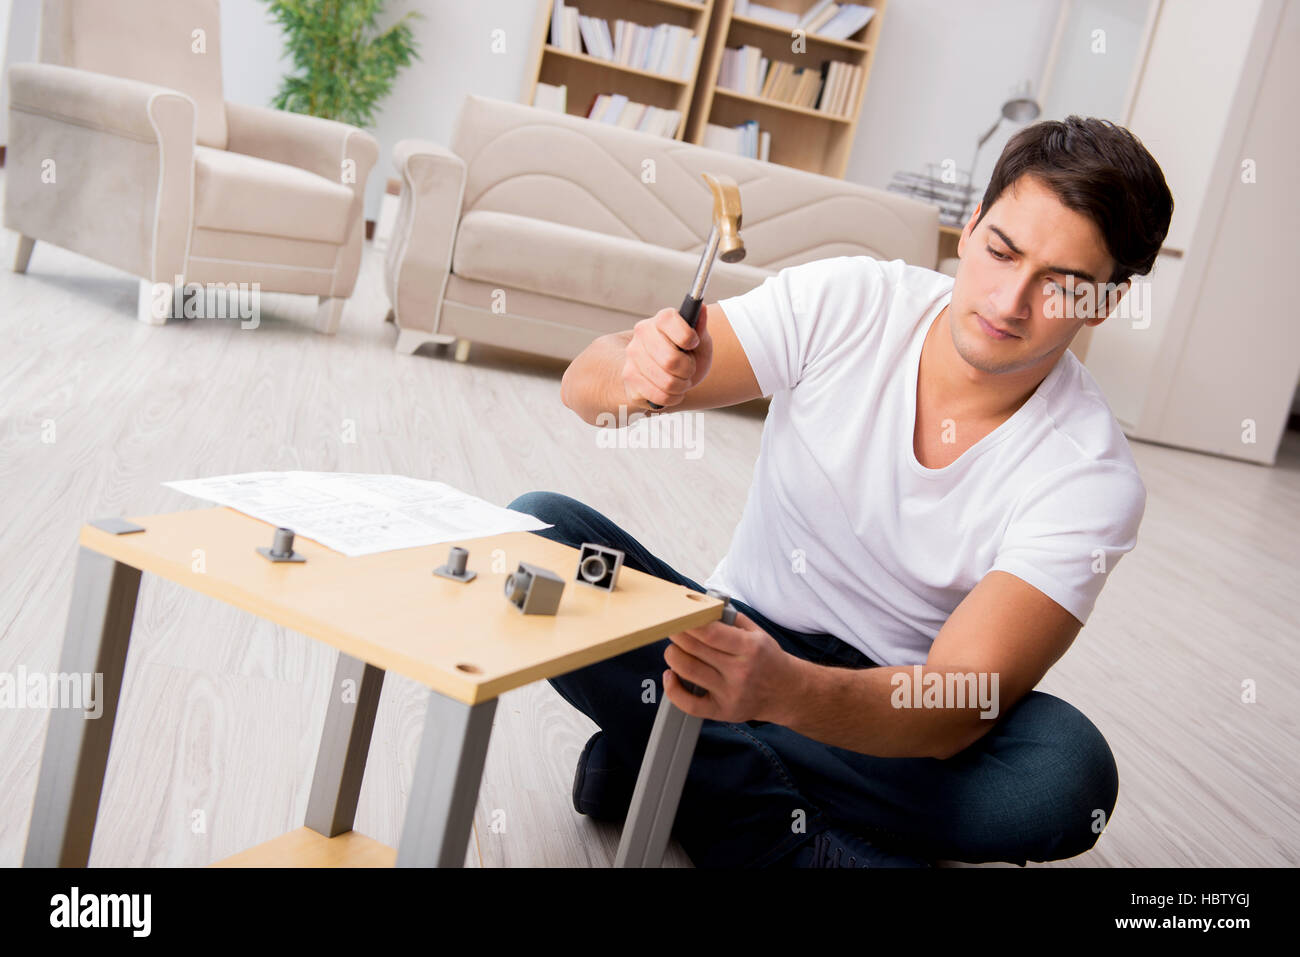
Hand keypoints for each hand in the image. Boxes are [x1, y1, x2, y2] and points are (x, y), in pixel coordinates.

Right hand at [621, 306, 713, 410]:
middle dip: (688, 370)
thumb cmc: (686, 356)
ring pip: (667, 382)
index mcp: (661, 319)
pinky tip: (671, 391)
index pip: (669, 320)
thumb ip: (701, 329)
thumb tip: (701, 308)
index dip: (687, 336)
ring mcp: (633, 356)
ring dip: (681, 386)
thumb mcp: (700, 344)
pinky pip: (659, 396)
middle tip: (688, 369)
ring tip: (680, 381)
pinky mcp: (629, 378)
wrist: (666, 376)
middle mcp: (642, 334)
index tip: (693, 344)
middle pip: (671, 360)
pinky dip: (672, 398)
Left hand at [661, 611, 796, 722]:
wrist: (786, 692)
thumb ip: (729, 618)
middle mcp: (740, 672)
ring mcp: (730, 694)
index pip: (710, 633)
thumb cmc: (767, 659)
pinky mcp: (722, 711)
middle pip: (694, 650)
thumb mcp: (756, 632)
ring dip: (673, 656)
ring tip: (674, 649)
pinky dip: (673, 689)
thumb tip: (699, 605)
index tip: (678, 616)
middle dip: (677, 635)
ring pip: (688, 671)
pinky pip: (689, 704)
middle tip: (672, 628)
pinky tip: (671, 675)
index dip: (689, 623)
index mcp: (750, 648)